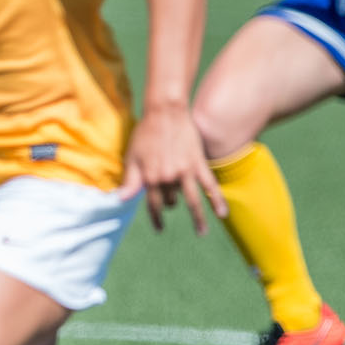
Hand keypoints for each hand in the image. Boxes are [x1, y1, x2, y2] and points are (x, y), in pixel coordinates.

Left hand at [118, 103, 227, 233]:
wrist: (165, 112)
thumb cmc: (145, 133)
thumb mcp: (132, 157)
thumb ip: (129, 181)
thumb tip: (120, 200)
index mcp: (150, 177)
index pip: (153, 205)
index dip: (156, 218)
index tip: (159, 229)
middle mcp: (167, 178)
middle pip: (170, 201)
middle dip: (169, 203)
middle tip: (170, 199)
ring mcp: (184, 172)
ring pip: (192, 201)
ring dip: (198, 220)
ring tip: (201, 233)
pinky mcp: (199, 164)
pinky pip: (210, 186)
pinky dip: (217, 201)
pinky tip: (223, 214)